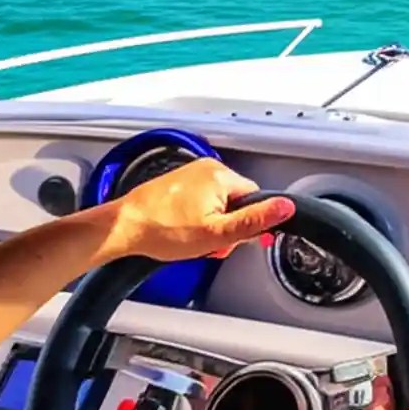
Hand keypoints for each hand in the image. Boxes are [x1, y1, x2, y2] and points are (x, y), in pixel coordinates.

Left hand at [105, 158, 292, 261]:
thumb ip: (254, 220)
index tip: (233, 238)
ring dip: (212, 225)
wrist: (122, 228)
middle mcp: (206, 168)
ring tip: (193, 238)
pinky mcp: (178, 184)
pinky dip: (198, 219)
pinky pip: (202, 202)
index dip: (248, 223)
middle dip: (228, 226)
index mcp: (221, 175)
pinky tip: (183, 231)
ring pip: (219, 205)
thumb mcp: (217, 233)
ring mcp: (190, 175)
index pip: (256, 199)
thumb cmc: (162, 229)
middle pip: (237, 202)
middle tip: (209, 242)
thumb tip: (286, 208)